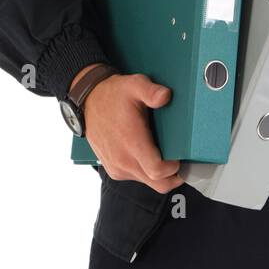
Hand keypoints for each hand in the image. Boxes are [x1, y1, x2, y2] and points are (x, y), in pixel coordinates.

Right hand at [75, 68, 183, 193]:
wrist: (89, 102)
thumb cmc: (114, 94)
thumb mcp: (134, 85)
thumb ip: (151, 91)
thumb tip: (165, 96)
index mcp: (132, 143)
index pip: (158, 171)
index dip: (174, 168)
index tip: (180, 157)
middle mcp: (123, 160)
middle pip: (157, 184)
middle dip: (172, 177)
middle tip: (180, 162)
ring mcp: (117, 167)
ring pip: (147, 182)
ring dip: (158, 174)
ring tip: (163, 154)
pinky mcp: (113, 169)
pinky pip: (135, 177)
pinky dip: (145, 172)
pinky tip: (148, 155)